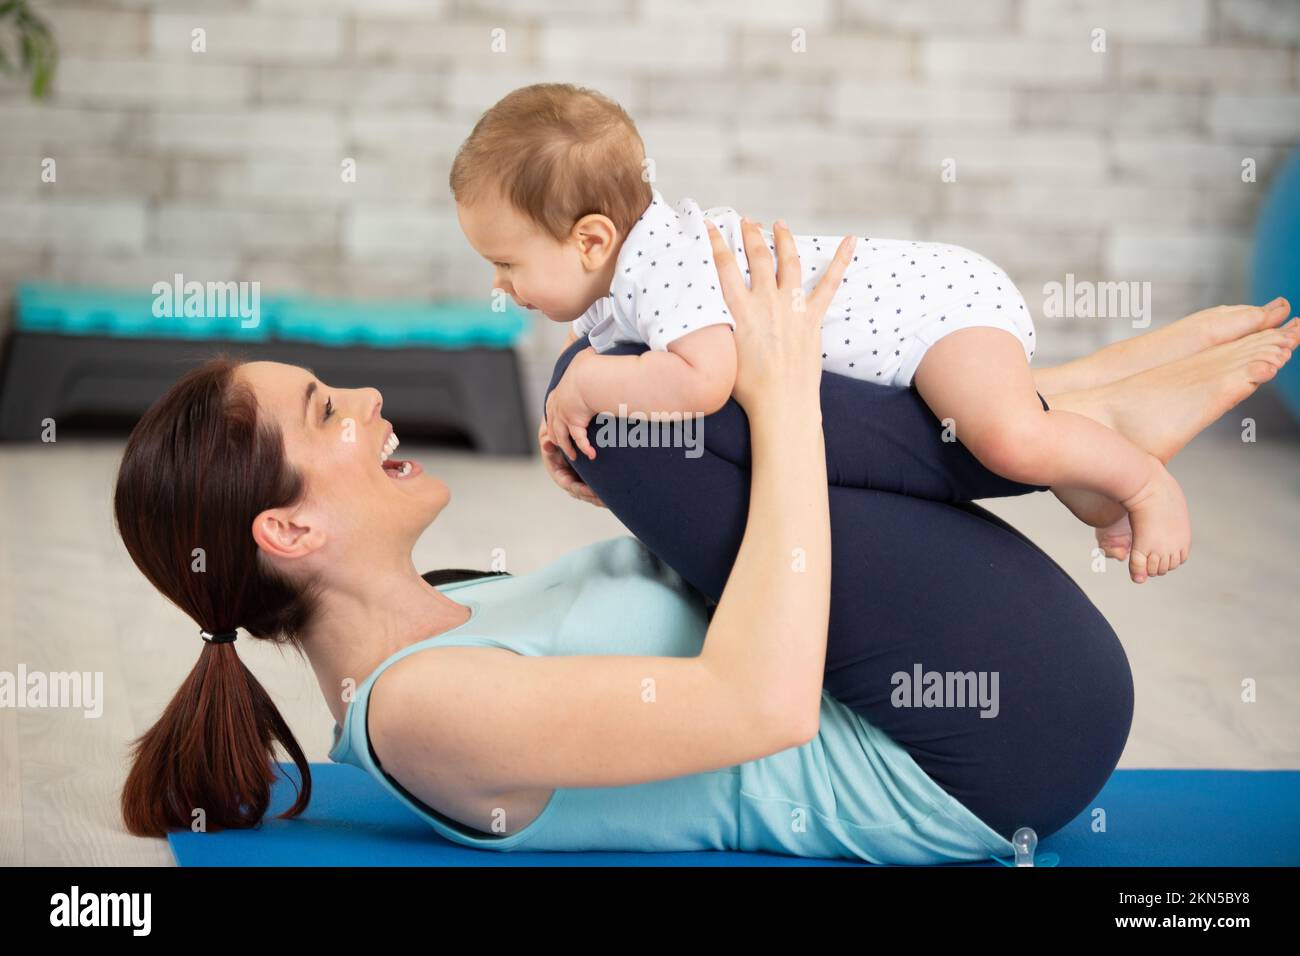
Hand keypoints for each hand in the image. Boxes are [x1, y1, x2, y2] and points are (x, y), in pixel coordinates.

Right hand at [538, 418, 606, 507]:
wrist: (563, 438)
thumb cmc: (556, 440)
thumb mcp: (549, 441)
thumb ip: (548, 444)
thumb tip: (546, 444)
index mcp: (560, 476)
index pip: (571, 486)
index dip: (581, 489)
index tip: (591, 490)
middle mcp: (570, 483)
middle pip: (582, 494)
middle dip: (593, 498)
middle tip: (605, 500)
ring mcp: (579, 483)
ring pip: (590, 496)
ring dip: (600, 500)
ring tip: (612, 502)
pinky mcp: (588, 481)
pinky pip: (596, 491)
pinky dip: (604, 495)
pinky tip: (614, 498)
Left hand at [543, 347, 598, 462]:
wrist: (588, 376)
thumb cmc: (587, 366)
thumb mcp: (583, 357)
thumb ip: (587, 357)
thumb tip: (594, 349)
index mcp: (557, 393)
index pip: (551, 409)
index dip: (554, 419)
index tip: (556, 427)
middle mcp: (557, 407)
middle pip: (553, 427)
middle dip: (557, 437)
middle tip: (562, 446)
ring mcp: (564, 417)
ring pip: (562, 437)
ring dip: (568, 447)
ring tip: (576, 456)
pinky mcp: (574, 424)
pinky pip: (580, 440)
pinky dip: (585, 448)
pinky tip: (592, 454)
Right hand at [705, 217, 855, 413]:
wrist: (781, 401)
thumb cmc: (749, 385)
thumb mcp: (723, 349)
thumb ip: (719, 323)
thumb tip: (713, 308)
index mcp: (739, 308)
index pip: (724, 265)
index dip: (716, 241)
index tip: (710, 225)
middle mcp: (766, 300)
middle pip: (757, 256)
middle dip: (750, 234)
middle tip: (746, 222)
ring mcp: (792, 306)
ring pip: (788, 261)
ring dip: (783, 239)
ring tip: (779, 225)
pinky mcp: (813, 316)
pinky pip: (829, 283)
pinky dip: (840, 261)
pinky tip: (850, 241)